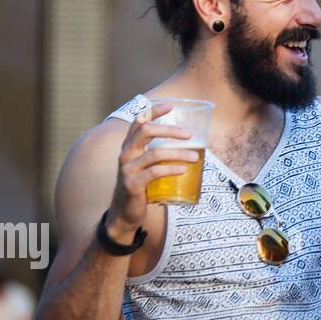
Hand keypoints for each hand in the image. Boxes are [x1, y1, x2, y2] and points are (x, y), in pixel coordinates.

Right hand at [107, 102, 195, 242]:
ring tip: (196, 157)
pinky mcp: (132, 185)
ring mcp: (127, 169)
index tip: (170, 105)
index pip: (138, 122)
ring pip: (155, 153)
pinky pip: (155, 172)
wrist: (124, 214)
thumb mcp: (146, 166)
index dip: (152, 111)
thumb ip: (158, 154)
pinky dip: (172, 169)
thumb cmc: (140, 186)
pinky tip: (184, 170)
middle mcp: (125, 154)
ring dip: (178, 153)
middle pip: (145, 132)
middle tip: (189, 134)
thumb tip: (191, 145)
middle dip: (169, 130)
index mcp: (129, 147)